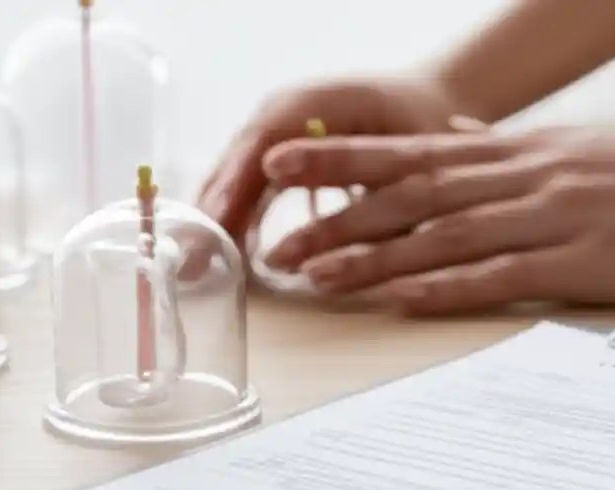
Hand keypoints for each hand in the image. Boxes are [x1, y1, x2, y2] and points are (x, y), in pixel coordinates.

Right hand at [186, 78, 473, 278]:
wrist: (424, 100)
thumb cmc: (421, 123)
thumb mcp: (411, 157)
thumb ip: (379, 196)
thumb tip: (347, 247)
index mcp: (313, 103)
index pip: (264, 143)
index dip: (239, 184)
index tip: (217, 223)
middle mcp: (285, 111)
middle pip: (238, 161)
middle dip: (213, 211)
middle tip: (190, 260)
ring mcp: (276, 130)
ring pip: (236, 175)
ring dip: (216, 219)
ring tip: (196, 264)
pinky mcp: (279, 152)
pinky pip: (248, 183)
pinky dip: (234, 215)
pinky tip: (226, 251)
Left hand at [258, 127, 614, 313]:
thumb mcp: (601, 156)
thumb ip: (534, 165)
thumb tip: (476, 165)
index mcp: (536, 148)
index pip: (420, 152)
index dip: (347, 160)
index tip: (288, 164)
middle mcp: (535, 173)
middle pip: (415, 193)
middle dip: (336, 212)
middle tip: (273, 233)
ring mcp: (563, 215)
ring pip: (445, 233)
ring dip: (373, 255)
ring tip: (314, 273)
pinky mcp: (595, 261)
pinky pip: (506, 275)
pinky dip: (447, 286)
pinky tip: (401, 298)